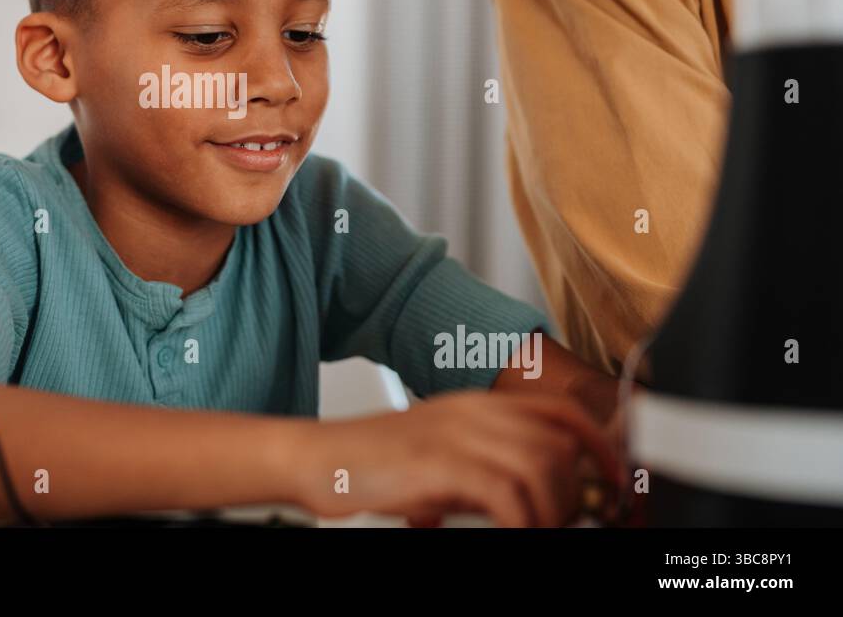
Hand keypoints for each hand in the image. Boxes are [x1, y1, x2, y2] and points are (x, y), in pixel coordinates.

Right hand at [293, 391, 619, 526]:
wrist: (321, 458)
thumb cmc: (378, 466)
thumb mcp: (444, 457)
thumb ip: (490, 466)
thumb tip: (545, 500)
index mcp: (478, 404)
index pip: (562, 412)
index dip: (601, 447)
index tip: (617, 485)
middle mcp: (475, 411)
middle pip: (561, 443)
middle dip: (577, 493)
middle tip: (563, 523)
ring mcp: (459, 433)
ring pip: (545, 468)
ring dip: (552, 512)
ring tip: (534, 531)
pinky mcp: (442, 462)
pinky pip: (510, 495)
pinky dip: (523, 524)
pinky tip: (513, 535)